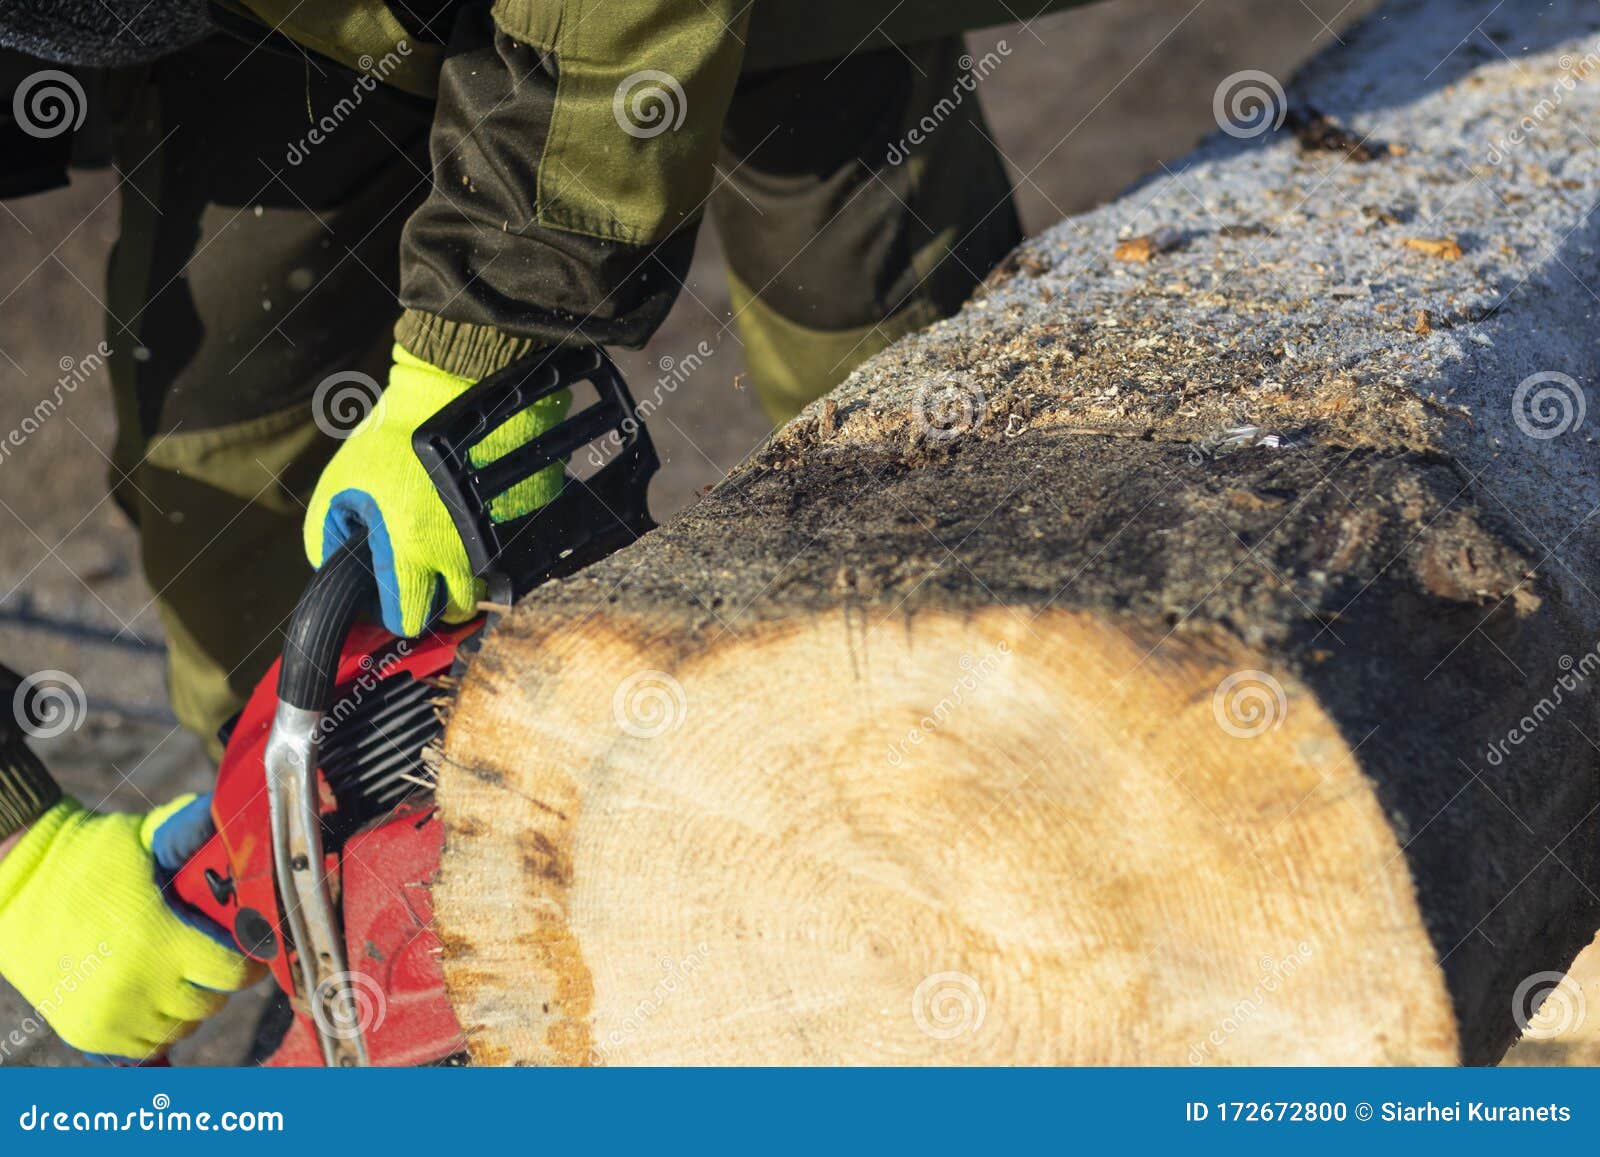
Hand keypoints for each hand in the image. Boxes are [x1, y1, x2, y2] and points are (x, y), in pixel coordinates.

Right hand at [0, 794, 260, 1061]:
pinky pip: (143, 1046)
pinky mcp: (86, 1032)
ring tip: (179, 977)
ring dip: (186, 1007)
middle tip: (211, 961)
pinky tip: (152, 998)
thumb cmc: (88, 855)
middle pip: (209, 1004)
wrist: (14, 886)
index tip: (253, 952)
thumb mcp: (144, 836)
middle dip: (217, 983)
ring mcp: (111, 1014)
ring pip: (179, 1029)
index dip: (250, 964)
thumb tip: (230, 813)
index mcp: (161, 940)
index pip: (233, 973)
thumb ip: (191, 828)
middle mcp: (139, 986)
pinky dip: (155, 1028)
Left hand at [304, 345, 569, 635]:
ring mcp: (499, 539)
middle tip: (426, 572)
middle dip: (440, 598)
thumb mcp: (341, 486)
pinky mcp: (527, 517)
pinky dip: (494, 541)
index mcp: (413, 553)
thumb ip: (328, 537)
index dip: (397, 612)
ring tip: (451, 546)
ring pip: (489, 585)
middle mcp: (460, 555)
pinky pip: (512, 547)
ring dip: (469, 575)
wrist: (452, 391)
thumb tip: (335, 571)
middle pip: (457, 611)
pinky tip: (476, 515)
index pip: (410, 620)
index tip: (394, 595)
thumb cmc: (391, 440)